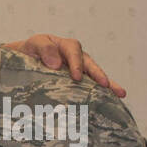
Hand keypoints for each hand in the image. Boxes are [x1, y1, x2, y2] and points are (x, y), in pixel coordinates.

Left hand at [4, 34, 124, 96]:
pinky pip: (88, 87)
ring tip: (120, 94)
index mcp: (67, 47)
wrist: (25, 59)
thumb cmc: (31, 50)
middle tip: (106, 85)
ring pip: (94, 77)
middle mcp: (77, 58)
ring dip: (107, 86)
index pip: (74, 52)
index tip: (76, 77)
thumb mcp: (35, 44)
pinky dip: (98, 94)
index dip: (76, 64)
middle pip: (90, 65)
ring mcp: (79, 71)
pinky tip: (109, 102)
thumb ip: (45, 49)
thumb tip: (57, 65)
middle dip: (100, 75)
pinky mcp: (76, 83)